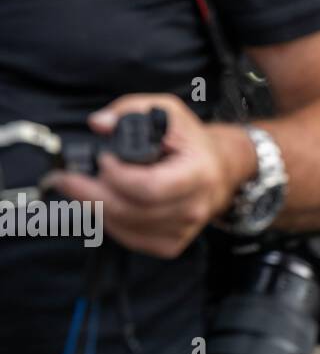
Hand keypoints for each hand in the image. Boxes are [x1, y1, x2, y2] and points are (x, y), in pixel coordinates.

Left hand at [47, 94, 252, 258]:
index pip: (151, 187)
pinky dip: (110, 223)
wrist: (219, 169)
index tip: (103, 158)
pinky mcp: (172, 244)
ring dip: (96, 208)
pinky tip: (106, 204)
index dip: (118, 176)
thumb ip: (132, 109)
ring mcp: (184, 229)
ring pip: (125, 226)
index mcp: (199, 173)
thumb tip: (100, 123)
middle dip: (90, 194)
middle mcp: (195, 206)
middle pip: (130, 211)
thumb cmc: (190, 141)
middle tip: (66, 178)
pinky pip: (130, 239)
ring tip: (81, 188)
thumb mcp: (168, 111)